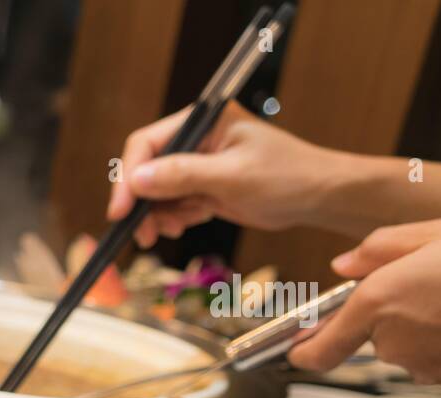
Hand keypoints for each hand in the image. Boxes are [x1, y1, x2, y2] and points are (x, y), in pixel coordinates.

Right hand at [106, 102, 335, 246]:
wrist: (317, 197)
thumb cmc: (286, 176)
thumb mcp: (232, 176)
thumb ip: (183, 175)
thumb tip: (138, 180)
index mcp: (203, 121)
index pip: (147, 143)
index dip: (130, 176)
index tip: (123, 209)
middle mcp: (196, 139)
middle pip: (147, 169)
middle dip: (142, 203)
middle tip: (144, 233)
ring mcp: (199, 163)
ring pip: (157, 191)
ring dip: (158, 214)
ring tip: (173, 230)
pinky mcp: (204, 185)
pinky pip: (173, 202)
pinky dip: (175, 217)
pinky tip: (191, 221)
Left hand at [288, 218, 440, 394]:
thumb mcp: (436, 234)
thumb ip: (380, 249)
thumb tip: (344, 265)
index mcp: (378, 303)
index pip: (320, 349)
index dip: (305, 351)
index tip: (297, 351)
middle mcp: (396, 342)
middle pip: (378, 339)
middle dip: (396, 318)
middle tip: (434, 287)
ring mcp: (430, 368)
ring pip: (414, 353)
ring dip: (430, 333)